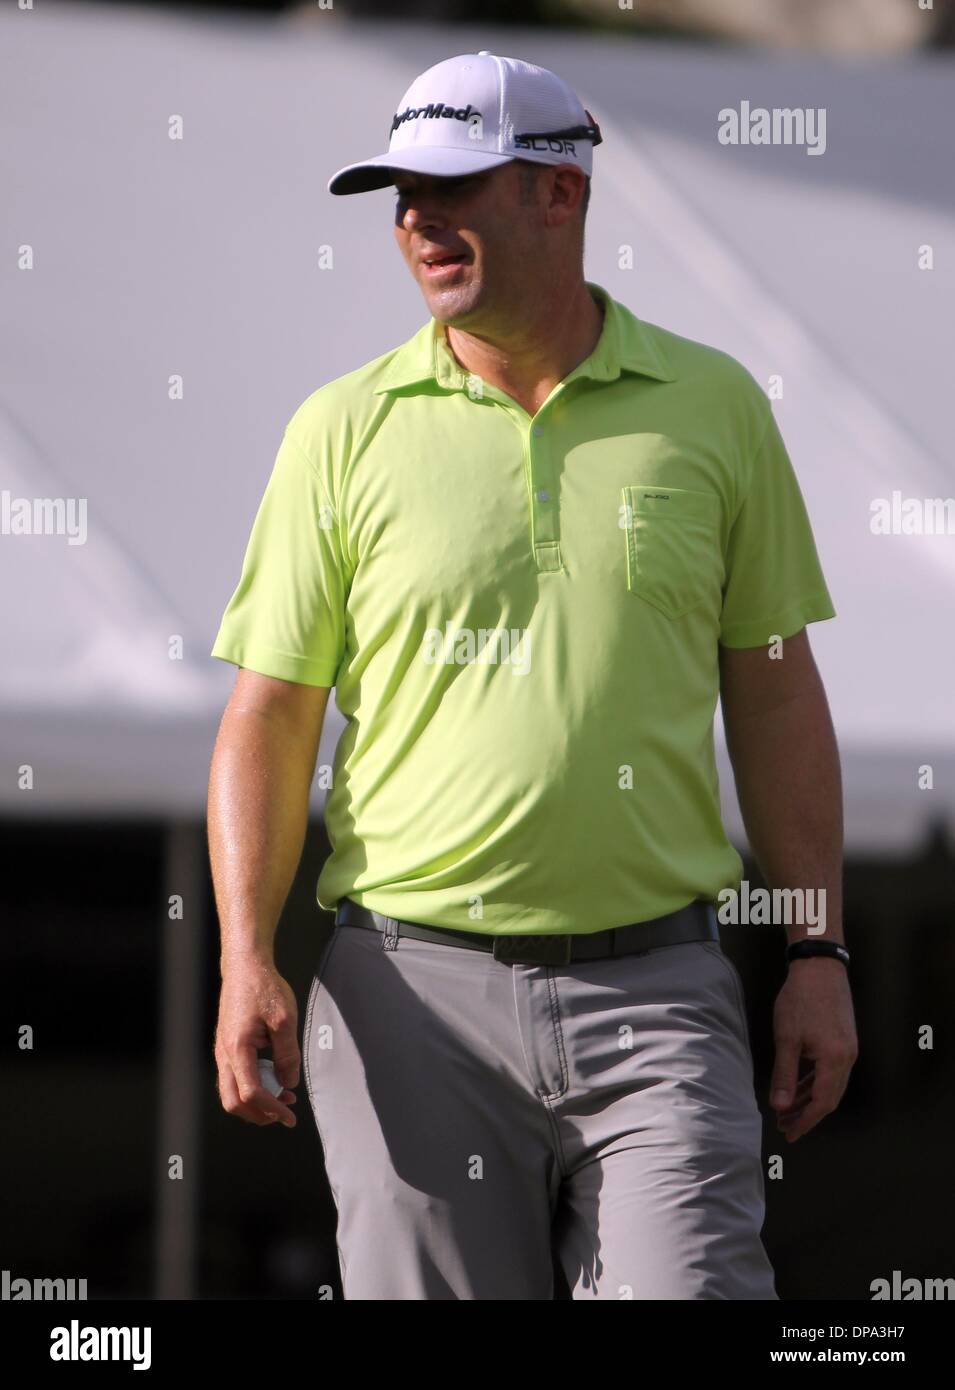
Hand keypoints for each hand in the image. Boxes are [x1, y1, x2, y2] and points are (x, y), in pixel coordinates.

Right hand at [215, 955, 299, 1127]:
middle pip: (233, 1101)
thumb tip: (288, 1082)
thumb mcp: (285, 1020)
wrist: (245, 966)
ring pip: (231, 1092)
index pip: (252, 1092)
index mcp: (237, 1048)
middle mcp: (224, 1053)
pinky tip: (271, 1078)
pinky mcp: (226, 1046)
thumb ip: (288, 1055)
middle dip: (259, 1114)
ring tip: (282, 1096)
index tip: (290, 1115)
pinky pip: (234, 1077)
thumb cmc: (262, 987)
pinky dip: (251, 1086)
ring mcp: (222, 1051)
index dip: (272, 1108)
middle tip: (283, 1113)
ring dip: (255, 1101)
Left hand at [770, 957, 857, 1141]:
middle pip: (829, 1098)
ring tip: (787, 1110)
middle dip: (807, 1114)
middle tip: (785, 1126)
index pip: (822, 1103)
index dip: (805, 1122)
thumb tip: (780, 1106)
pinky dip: (815, 1082)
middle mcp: (847, 1058)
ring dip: (809, 1099)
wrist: (820, 966)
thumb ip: (785, 1075)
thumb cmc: (801, 998)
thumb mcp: (787, 1038)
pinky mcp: (843, 1039)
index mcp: (835, 1060)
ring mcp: (848, 1049)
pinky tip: (799, 1086)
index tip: (789, 1134)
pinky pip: (830, 1070)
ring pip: (830, 1084)